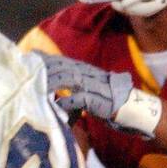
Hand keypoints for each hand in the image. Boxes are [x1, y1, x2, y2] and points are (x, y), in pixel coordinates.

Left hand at [39, 52, 160, 135]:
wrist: (138, 111)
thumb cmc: (111, 104)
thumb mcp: (90, 92)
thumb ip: (75, 88)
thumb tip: (55, 89)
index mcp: (89, 72)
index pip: (65, 62)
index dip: (49, 59)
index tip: (31, 56)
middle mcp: (92, 76)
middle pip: (66, 67)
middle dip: (47, 67)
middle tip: (29, 68)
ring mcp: (98, 88)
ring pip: (73, 79)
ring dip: (54, 81)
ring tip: (38, 85)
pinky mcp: (103, 102)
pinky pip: (84, 99)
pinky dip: (70, 100)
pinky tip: (59, 103)